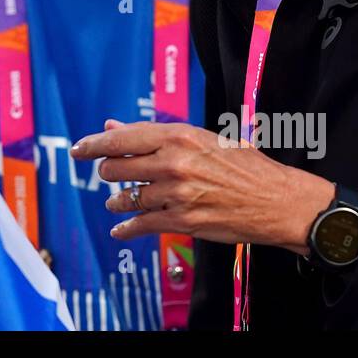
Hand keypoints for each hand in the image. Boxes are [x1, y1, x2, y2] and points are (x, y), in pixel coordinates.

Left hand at [70, 119, 335, 253]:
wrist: (278, 200)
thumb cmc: (244, 165)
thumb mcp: (202, 139)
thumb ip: (155, 136)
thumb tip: (114, 127)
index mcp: (179, 136)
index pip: (122, 139)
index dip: (93, 144)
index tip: (78, 148)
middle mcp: (174, 163)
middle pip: (118, 167)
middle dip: (108, 173)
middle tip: (108, 175)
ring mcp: (176, 194)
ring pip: (127, 198)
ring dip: (117, 201)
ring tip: (116, 202)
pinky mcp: (182, 221)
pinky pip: (141, 225)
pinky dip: (126, 228)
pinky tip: (120, 229)